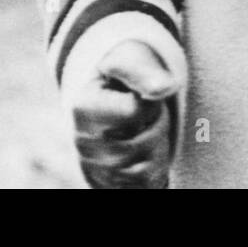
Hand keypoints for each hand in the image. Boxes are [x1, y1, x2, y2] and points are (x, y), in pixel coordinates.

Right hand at [68, 39, 179, 188]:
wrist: (114, 99)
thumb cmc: (124, 76)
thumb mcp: (131, 61)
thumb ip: (144, 71)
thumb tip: (165, 88)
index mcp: (83, 106)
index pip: (134, 112)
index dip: (149, 102)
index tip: (140, 94)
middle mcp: (82, 142)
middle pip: (142, 144)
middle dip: (156, 125)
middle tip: (148, 113)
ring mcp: (93, 167)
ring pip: (143, 170)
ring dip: (156, 148)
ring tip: (145, 130)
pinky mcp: (105, 184)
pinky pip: (142, 186)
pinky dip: (153, 170)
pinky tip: (146, 153)